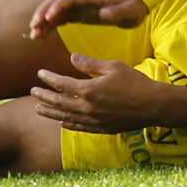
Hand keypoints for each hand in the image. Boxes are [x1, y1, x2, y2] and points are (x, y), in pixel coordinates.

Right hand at [28, 0, 148, 38]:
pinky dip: (49, 26)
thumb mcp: (130, 11)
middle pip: (56, 1)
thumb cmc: (133, 7)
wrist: (137, 4)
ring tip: (34, 36)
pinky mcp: (78, 14)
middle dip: (43, 13)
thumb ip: (117, 13)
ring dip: (43, 21)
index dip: (58, 7)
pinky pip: (59, 18)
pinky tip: (42, 36)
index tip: (50, 19)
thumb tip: (104, 14)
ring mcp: (79, 6)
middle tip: (34, 28)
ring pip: (55, 10)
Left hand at [31, 54, 165, 131]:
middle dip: (44, 96)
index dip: (49, 78)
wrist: (153, 106)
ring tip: (38, 109)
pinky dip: (68, 124)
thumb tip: (72, 57)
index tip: (40, 73)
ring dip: (50, 112)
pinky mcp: (101, 129)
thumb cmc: (135, 82)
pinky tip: (61, 122)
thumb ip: (90, 64)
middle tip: (33, 91)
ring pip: (65, 117)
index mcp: (89, 90)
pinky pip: (79, 128)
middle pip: (59, 102)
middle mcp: (87, 108)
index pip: (62, 84)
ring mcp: (93, 121)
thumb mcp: (113, 67)